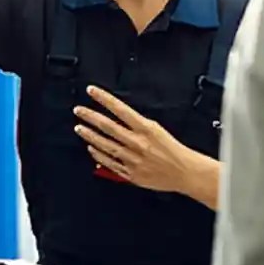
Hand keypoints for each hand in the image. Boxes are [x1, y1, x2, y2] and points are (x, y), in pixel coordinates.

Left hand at [73, 85, 200, 194]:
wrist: (185, 172)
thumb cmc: (173, 150)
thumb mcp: (157, 130)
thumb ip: (137, 125)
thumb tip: (119, 116)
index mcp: (146, 129)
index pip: (120, 109)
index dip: (104, 98)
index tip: (92, 91)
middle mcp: (137, 143)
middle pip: (108, 126)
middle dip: (90, 116)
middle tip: (79, 110)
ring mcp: (132, 159)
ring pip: (105, 145)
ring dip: (90, 135)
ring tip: (79, 127)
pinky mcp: (131, 173)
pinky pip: (110, 163)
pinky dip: (98, 155)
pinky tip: (91, 148)